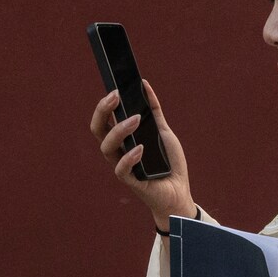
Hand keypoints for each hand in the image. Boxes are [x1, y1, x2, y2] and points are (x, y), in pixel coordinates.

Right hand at [90, 83, 196, 231]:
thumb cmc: (168, 162)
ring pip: (107, 147)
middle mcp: (117, 152)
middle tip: (116, 97)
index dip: (104, 105)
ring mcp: (123, 167)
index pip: (103, 120)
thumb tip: (145, 85)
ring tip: (136, 119)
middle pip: (98, 130)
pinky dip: (130, 157)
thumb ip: (154, 111)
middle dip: (102, 111)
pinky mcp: (132, 182)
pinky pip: (122, 170)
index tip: (116, 90)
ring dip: (119, 130)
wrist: (178, 191)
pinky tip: (141, 148)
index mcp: (121, 140)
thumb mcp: (163, 131)